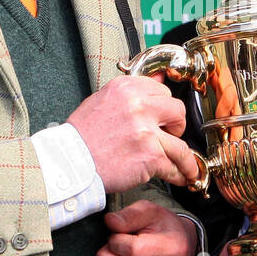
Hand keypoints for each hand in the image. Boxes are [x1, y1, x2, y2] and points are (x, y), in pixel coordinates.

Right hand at [68, 75, 198, 192]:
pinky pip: (173, 166)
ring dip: (186, 159)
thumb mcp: (102, 101)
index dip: (162, 107)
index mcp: (126, 89)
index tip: (162, 117)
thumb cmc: (81, 136)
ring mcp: (147, 132)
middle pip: (177, 111)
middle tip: (169, 136)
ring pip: (181, 144)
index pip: (161, 90)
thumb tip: (159, 78)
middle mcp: (139, 106)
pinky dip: (178, 174)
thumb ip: (131, 93)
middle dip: (176, 126)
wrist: (69, 162)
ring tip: (187, 167)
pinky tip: (179, 177)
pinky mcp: (150, 156)